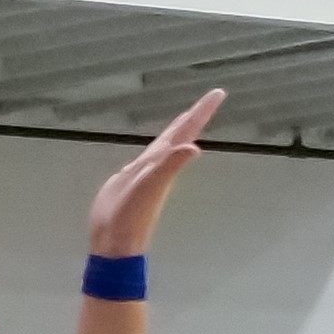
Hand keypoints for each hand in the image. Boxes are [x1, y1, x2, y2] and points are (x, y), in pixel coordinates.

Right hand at [88, 90, 224, 257]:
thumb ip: (170, 167)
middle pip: (180, 135)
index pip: (187, 131)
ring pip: (166, 145)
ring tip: (187, 117)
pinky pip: (149, 157)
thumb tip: (195, 148)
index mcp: (165, 162)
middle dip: (193, 116)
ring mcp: (147, 173)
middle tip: (210, 99)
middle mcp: (161, 165)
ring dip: (177, 131)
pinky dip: (156, 148)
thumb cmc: (132, 215)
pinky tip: (156, 149)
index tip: (218, 93)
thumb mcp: (151, 187)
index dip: (201, 112)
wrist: (114, 241)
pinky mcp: (132, 180)